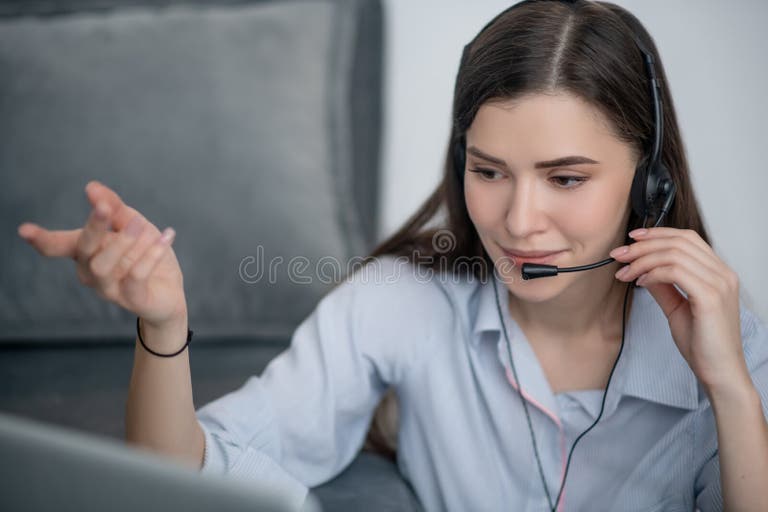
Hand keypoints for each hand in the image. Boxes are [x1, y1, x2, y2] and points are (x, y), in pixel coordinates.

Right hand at [17, 181, 187, 329]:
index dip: (41, 239)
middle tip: (108, 206)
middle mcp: (90, 272)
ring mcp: (109, 290)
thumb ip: (114, 207)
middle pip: (84, 249)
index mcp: (85, 252)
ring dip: (127, 242)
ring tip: (147, 228)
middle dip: (94, 226)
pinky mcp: (132, 301)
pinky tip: (167, 236)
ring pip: (106, 266)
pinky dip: (151, 255)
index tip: (24, 230)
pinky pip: (136, 277)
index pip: (57, 246)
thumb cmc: (145, 255)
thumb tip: (92, 187)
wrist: (169, 292)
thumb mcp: (133, 225)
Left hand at [609, 227, 747, 392]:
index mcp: (719, 272)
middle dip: (643, 246)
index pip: (687, 238)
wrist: (718, 371)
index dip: (657, 234)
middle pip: (678, 241)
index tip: (632, 239)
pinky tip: (640, 283)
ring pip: (674, 253)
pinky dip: (652, 273)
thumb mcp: (677, 308)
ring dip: (642, 260)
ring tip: (625, 273)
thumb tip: (644, 270)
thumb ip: (664, 286)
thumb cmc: (702, 344)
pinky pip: (675, 271)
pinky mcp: (710, 297)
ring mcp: (719, 283)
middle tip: (619, 256)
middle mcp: (723, 273)